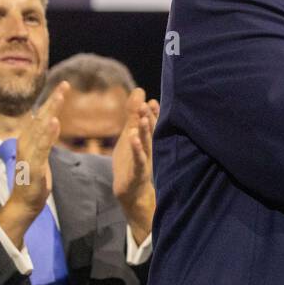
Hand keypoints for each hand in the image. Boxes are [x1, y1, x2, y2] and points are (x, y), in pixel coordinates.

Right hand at [0, 81, 64, 246]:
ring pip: (40, 129)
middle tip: (65, 84)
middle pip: (41, 118)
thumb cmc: (33, 181)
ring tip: (60, 97)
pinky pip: (41, 148)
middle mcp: (26, 144)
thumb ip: (43, 140)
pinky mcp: (33, 167)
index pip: (42, 116)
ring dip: (50, 112)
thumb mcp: (40, 156)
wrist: (24, 205)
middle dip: (53, 100)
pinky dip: (47, 134)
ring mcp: (29, 155)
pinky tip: (54, 122)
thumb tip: (49, 123)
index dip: (52, 101)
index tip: (64, 85)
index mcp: (29, 141)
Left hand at [112, 87, 158, 244]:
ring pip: (147, 144)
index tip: (153, 101)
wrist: (131, 193)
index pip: (153, 125)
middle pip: (151, 132)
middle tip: (148, 104)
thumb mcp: (130, 137)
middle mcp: (149, 150)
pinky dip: (137, 149)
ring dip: (147, 132)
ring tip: (144, 118)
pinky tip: (133, 138)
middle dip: (150, 118)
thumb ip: (133, 116)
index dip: (153, 113)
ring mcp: (145, 161)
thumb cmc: (130, 163)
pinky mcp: (138, 172)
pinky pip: (138, 159)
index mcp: (147, 142)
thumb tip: (139, 91)